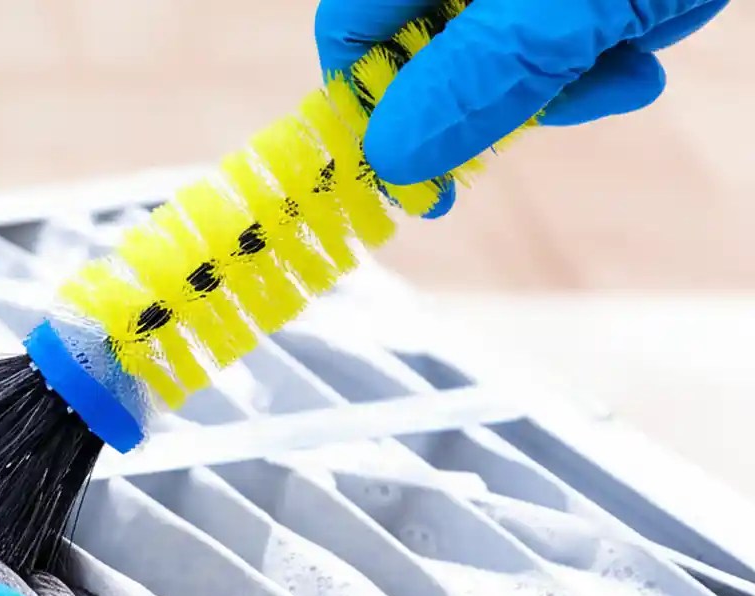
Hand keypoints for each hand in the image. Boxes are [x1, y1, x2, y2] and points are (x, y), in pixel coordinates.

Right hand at [315, 0, 729, 215]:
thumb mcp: (564, 6)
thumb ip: (477, 76)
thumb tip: (389, 157)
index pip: (350, 30)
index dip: (372, 106)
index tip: (417, 176)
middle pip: (431, 47)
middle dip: (502, 88)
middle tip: (568, 98)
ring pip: (504, 46)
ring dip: (570, 72)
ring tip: (627, 61)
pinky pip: (557, 26)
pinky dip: (602, 42)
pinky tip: (648, 31)